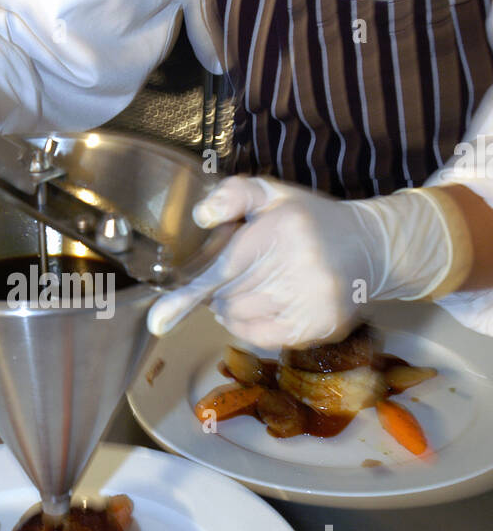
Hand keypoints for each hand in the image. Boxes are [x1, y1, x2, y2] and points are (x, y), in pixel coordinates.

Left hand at [147, 176, 456, 347]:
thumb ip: (234, 195)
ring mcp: (310, 303)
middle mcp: (299, 268)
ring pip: (238, 318)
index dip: (188, 294)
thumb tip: (200, 217)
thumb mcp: (273, 193)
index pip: (225, 267)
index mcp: (282, 229)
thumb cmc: (308, 220)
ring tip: (258, 283)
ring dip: (233, 306)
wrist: (370, 248)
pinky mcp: (317, 329)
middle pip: (226, 296)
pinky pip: (259, 337)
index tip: (160, 321)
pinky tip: (266, 303)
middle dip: (220, 286)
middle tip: (240, 269)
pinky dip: (249, 324)